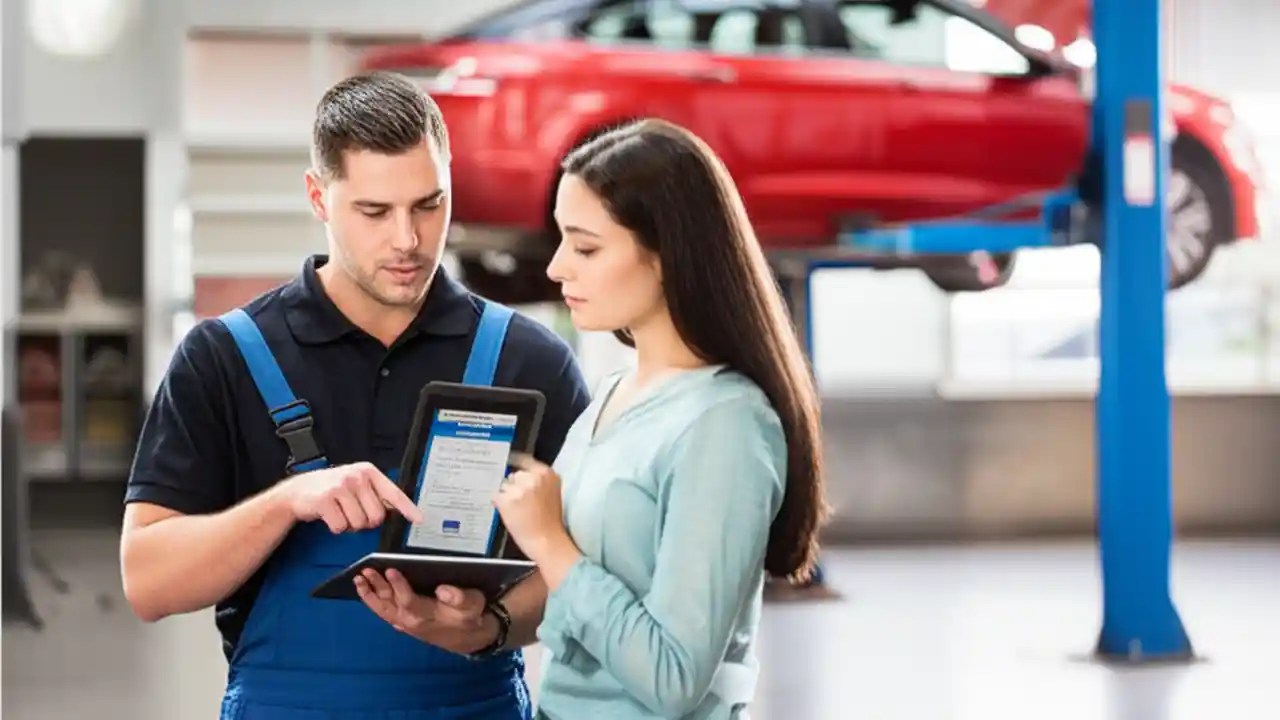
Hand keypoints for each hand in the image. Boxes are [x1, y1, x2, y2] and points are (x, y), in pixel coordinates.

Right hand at [276, 462, 422, 532]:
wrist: (298, 490)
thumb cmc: (332, 489)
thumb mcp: (356, 483)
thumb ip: (376, 494)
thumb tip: (399, 509)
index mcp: (368, 472)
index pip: (394, 493)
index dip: (408, 508)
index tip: (419, 519)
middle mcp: (356, 477)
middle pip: (377, 516)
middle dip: (366, 521)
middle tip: (353, 512)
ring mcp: (340, 487)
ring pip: (359, 524)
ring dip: (350, 525)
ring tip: (340, 512)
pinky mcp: (325, 500)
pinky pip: (340, 527)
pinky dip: (336, 527)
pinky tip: (330, 515)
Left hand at [354, 570, 496, 653]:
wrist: (468, 638)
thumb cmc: (469, 617)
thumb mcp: (473, 605)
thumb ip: (460, 597)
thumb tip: (443, 590)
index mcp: (427, 615)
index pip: (408, 600)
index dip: (399, 585)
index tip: (390, 569)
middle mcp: (411, 620)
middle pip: (389, 604)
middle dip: (377, 586)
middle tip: (366, 570)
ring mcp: (404, 623)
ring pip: (382, 609)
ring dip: (369, 595)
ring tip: (358, 579)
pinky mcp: (403, 623)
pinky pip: (384, 613)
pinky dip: (372, 602)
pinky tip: (365, 592)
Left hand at [494, 453, 569, 562]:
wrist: (547, 541)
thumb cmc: (551, 522)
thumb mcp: (551, 493)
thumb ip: (539, 481)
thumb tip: (521, 476)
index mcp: (546, 474)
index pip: (524, 459)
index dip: (515, 462)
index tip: (508, 461)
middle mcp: (532, 478)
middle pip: (513, 475)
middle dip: (514, 486)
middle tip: (523, 503)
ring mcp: (518, 488)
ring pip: (503, 487)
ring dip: (506, 496)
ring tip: (519, 511)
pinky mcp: (506, 500)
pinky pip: (496, 497)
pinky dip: (499, 505)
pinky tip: (510, 514)